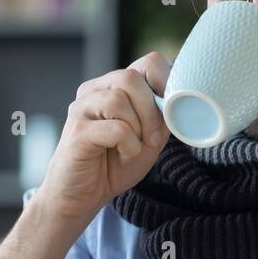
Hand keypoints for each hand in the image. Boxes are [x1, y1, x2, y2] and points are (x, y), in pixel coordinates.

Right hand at [33, 52, 170, 230]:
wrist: (81, 196)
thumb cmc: (114, 165)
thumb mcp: (149, 138)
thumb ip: (162, 116)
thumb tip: (180, 101)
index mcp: (114, 86)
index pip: (148, 62)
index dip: (167, 81)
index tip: (172, 110)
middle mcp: (95, 90)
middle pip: (131, 77)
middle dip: (151, 110)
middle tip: (153, 138)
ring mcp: (82, 108)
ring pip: (120, 99)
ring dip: (138, 129)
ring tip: (133, 148)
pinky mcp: (77, 130)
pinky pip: (115, 128)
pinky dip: (128, 145)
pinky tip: (123, 154)